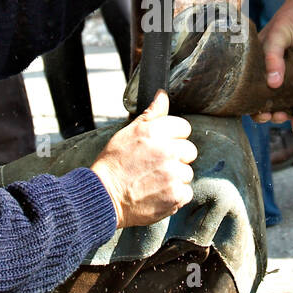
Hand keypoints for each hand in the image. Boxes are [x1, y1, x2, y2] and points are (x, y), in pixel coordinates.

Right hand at [91, 90, 196, 226]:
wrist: (103, 197)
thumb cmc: (113, 165)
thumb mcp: (128, 133)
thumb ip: (151, 115)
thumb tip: (162, 96)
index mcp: (155, 132)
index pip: (184, 127)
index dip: (173, 137)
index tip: (161, 146)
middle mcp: (167, 151)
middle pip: (190, 150)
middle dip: (176, 157)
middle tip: (156, 165)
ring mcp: (173, 174)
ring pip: (187, 172)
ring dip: (175, 178)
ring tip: (154, 181)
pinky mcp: (176, 195)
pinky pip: (186, 191)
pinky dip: (175, 195)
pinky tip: (158, 193)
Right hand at [251, 0, 292, 122]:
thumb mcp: (278, 35)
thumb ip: (273, 57)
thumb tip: (272, 84)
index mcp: (259, 59)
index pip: (249, 86)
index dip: (250, 103)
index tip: (258, 113)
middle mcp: (274, 68)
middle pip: (266, 97)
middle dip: (267, 111)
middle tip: (273, 117)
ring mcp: (292, 72)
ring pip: (284, 98)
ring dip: (283, 110)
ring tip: (285, 116)